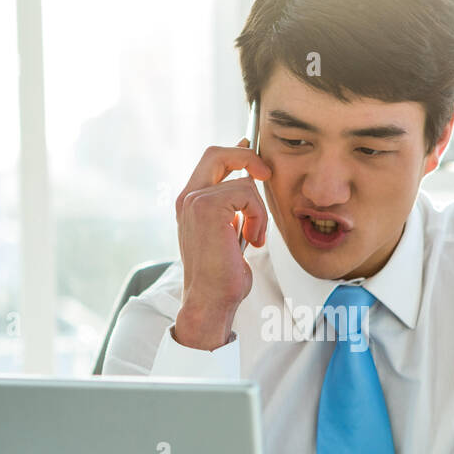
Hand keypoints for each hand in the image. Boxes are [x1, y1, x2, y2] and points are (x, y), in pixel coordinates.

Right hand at [172, 138, 270, 349]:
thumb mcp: (230, 232)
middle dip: (247, 157)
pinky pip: (247, 194)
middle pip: (217, 153)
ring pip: (243, 182)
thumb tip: (251, 178)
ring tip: (254, 236)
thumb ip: (234, 205)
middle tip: (266, 175)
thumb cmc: (222, 275)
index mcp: (190, 203)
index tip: (259, 166)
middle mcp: (187, 198)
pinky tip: (252, 240)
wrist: (210, 300)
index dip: (237, 153)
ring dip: (259, 211)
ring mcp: (194, 201)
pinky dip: (258, 217)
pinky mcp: (207, 208)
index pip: (211, 160)